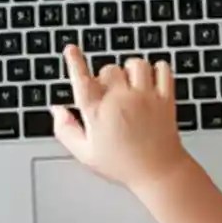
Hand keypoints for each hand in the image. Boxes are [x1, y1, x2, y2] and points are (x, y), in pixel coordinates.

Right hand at [51, 46, 190, 191]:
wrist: (159, 173)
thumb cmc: (122, 165)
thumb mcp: (86, 154)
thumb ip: (66, 130)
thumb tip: (56, 110)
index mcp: (98, 114)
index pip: (81, 80)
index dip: (74, 62)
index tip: (71, 49)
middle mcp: (121, 101)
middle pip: (109, 69)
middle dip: (108, 77)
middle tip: (112, 93)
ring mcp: (145, 98)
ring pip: (136, 63)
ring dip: (132, 70)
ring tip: (132, 86)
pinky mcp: (165, 98)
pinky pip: (162, 68)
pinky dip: (157, 70)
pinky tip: (151, 83)